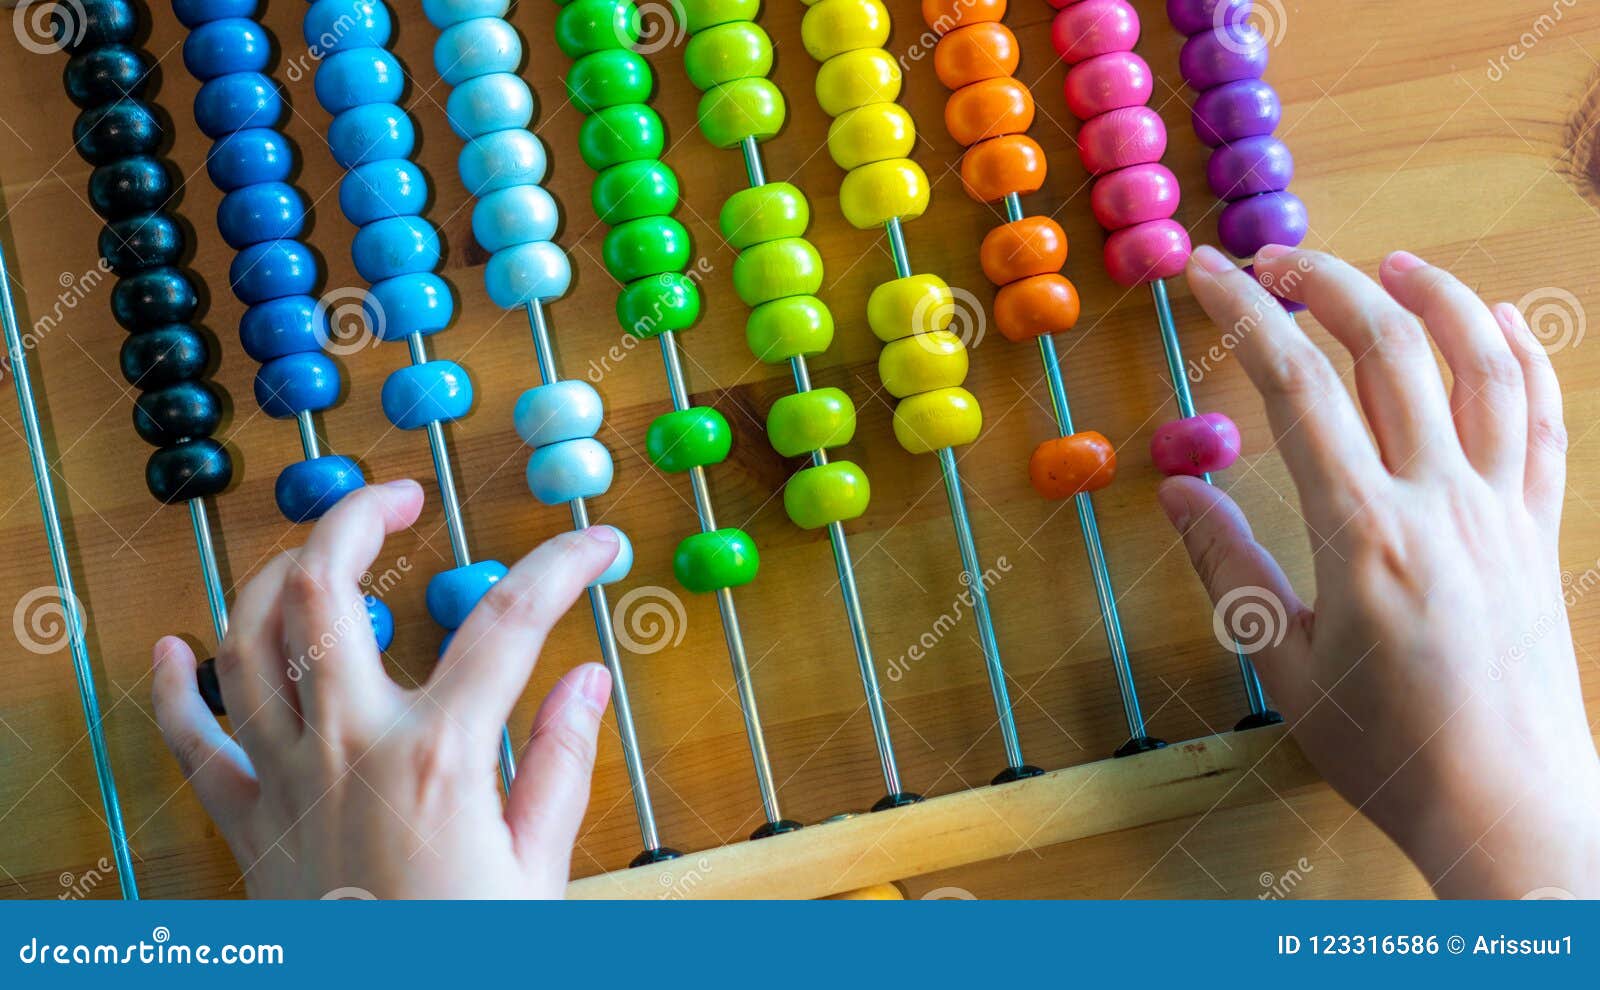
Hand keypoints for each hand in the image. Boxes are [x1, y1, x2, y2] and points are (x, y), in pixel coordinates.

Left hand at [150, 479, 620, 898]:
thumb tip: (590, 677)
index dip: (562, 566)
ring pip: (246, 635)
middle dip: (361, 515)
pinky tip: (176, 647)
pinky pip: (189, 736)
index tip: (596, 542)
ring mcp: (286, 774)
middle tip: (402, 495)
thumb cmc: (467, 953)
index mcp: (440, 755)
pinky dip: (173, 685)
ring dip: (274, 571)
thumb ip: (563, 759)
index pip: (510, 622)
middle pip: (327, 587)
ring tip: (315, 546)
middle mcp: (350, 743)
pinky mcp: (246, 817)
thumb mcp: (539, 867)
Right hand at [1168, 244, 1599, 898]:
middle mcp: (1440, 502)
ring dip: (1434, 297)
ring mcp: (1502, 509)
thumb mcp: (1285, 663)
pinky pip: (1542, 421)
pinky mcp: (1541, 529)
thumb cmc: (1386, 747)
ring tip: (1387, 263)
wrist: (1508, 806)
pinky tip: (1495, 324)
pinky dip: (1521, 358)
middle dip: (1330, 284)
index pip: (1297, 389)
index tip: (1209, 274)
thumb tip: (1177, 491)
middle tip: (1278, 260)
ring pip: (1481, 367)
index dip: (1247, 316)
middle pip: (1390, 352)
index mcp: (1364, 533)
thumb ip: (1231, 566)